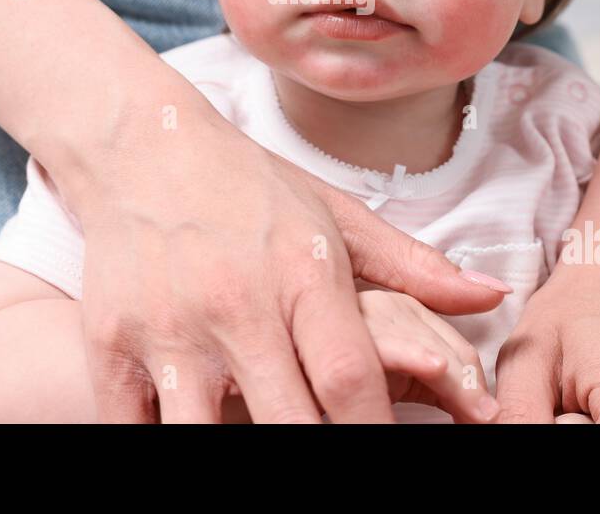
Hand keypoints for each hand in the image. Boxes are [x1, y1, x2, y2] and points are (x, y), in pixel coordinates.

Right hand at [57, 73, 508, 422]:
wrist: (140, 146)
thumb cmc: (248, 186)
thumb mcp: (334, 214)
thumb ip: (412, 265)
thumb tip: (490, 296)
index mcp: (302, 273)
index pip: (352, 379)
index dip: (377, 436)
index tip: (393, 453)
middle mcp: (237, 304)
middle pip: (289, 424)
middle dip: (316, 453)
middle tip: (329, 453)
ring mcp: (168, 327)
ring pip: (204, 436)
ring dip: (234, 449)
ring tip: (257, 431)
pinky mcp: (109, 342)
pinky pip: (131, 428)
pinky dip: (159, 439)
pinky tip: (191, 431)